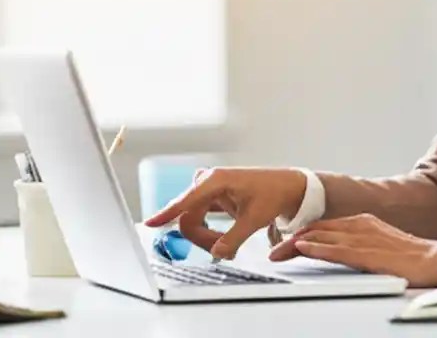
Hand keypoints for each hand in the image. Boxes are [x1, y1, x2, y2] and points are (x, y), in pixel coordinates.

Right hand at [143, 167, 306, 260]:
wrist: (286, 186)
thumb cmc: (272, 195)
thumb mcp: (255, 219)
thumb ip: (233, 239)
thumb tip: (216, 254)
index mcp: (216, 181)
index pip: (186, 202)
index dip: (167, 214)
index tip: (150, 223)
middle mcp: (207, 182)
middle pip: (189, 217)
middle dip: (202, 238)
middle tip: (224, 251)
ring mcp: (207, 189)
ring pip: (192, 219)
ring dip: (206, 236)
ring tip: (228, 244)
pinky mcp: (210, 196)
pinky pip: (198, 216)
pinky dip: (208, 231)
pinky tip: (221, 237)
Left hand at [267, 213, 436, 286]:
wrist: (435, 259)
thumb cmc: (411, 256)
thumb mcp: (379, 243)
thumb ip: (358, 244)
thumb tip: (337, 250)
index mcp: (361, 222)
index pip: (323, 226)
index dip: (302, 234)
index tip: (285, 243)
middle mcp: (359, 225)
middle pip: (317, 230)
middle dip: (292, 240)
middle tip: (273, 251)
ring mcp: (363, 238)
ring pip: (321, 237)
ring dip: (296, 245)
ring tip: (277, 252)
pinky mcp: (368, 253)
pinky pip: (336, 250)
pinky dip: (316, 249)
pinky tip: (302, 250)